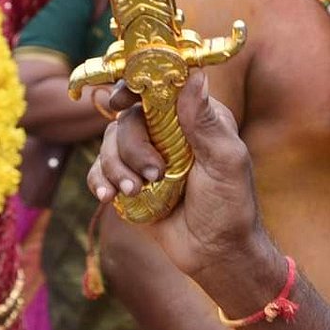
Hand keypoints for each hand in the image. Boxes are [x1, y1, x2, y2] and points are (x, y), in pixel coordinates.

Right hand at [87, 71, 270, 279]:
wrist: (214, 253)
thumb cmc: (230, 206)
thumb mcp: (225, 162)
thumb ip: (205, 122)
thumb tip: (195, 76)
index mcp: (193, 118)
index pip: (158, 87)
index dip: (135, 87)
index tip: (122, 101)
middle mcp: (165, 131)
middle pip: (126, 118)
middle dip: (132, 147)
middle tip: (153, 174)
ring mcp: (144, 156)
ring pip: (108, 144)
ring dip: (117, 169)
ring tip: (135, 193)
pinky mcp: (128, 181)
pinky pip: (99, 170)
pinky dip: (100, 181)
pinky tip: (109, 197)